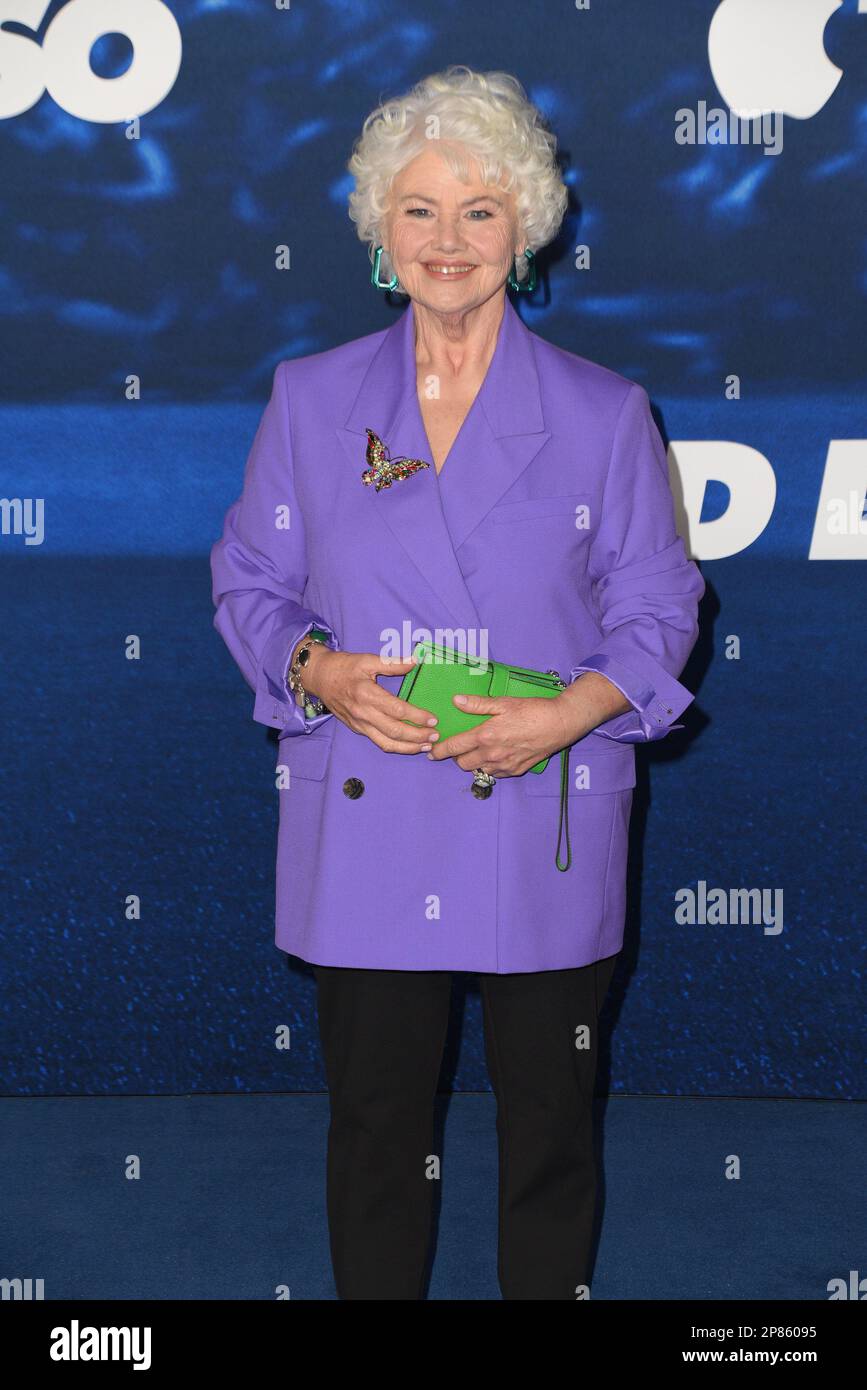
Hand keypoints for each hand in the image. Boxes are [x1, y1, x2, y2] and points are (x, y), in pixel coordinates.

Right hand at [300, 646, 438, 753]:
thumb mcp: (367, 659)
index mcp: (367, 694)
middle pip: (394, 731)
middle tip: (436, 736)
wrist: (319, 678)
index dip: (417, 716)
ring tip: (426, 747)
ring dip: (408, 748)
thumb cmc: (344, 667)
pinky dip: (396, 747)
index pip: (397, 710)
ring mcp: (360, 724)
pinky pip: (378, 742)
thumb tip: (415, 660)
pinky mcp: (357, 729)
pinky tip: (409, 746)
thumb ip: (392, 663)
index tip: (433, 719)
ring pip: (387, 742)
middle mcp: (363, 713)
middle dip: (417, 736)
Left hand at [426, 691, 581, 777]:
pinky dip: (490, 766)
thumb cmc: (532, 710)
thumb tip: (456, 701)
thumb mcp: (503, 703)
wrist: (560, 724)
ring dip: (474, 762)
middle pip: (462, 764)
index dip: (439, 751)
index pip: (454, 748)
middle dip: (457, 756)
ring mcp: (504, 765)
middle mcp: (492, 754)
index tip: (432, 752)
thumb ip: (478, 704)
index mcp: (485, 736)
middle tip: (460, 746)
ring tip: (478, 750)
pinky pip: (494, 774)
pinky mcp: (515, 770)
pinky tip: (494, 755)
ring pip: (478, 770)